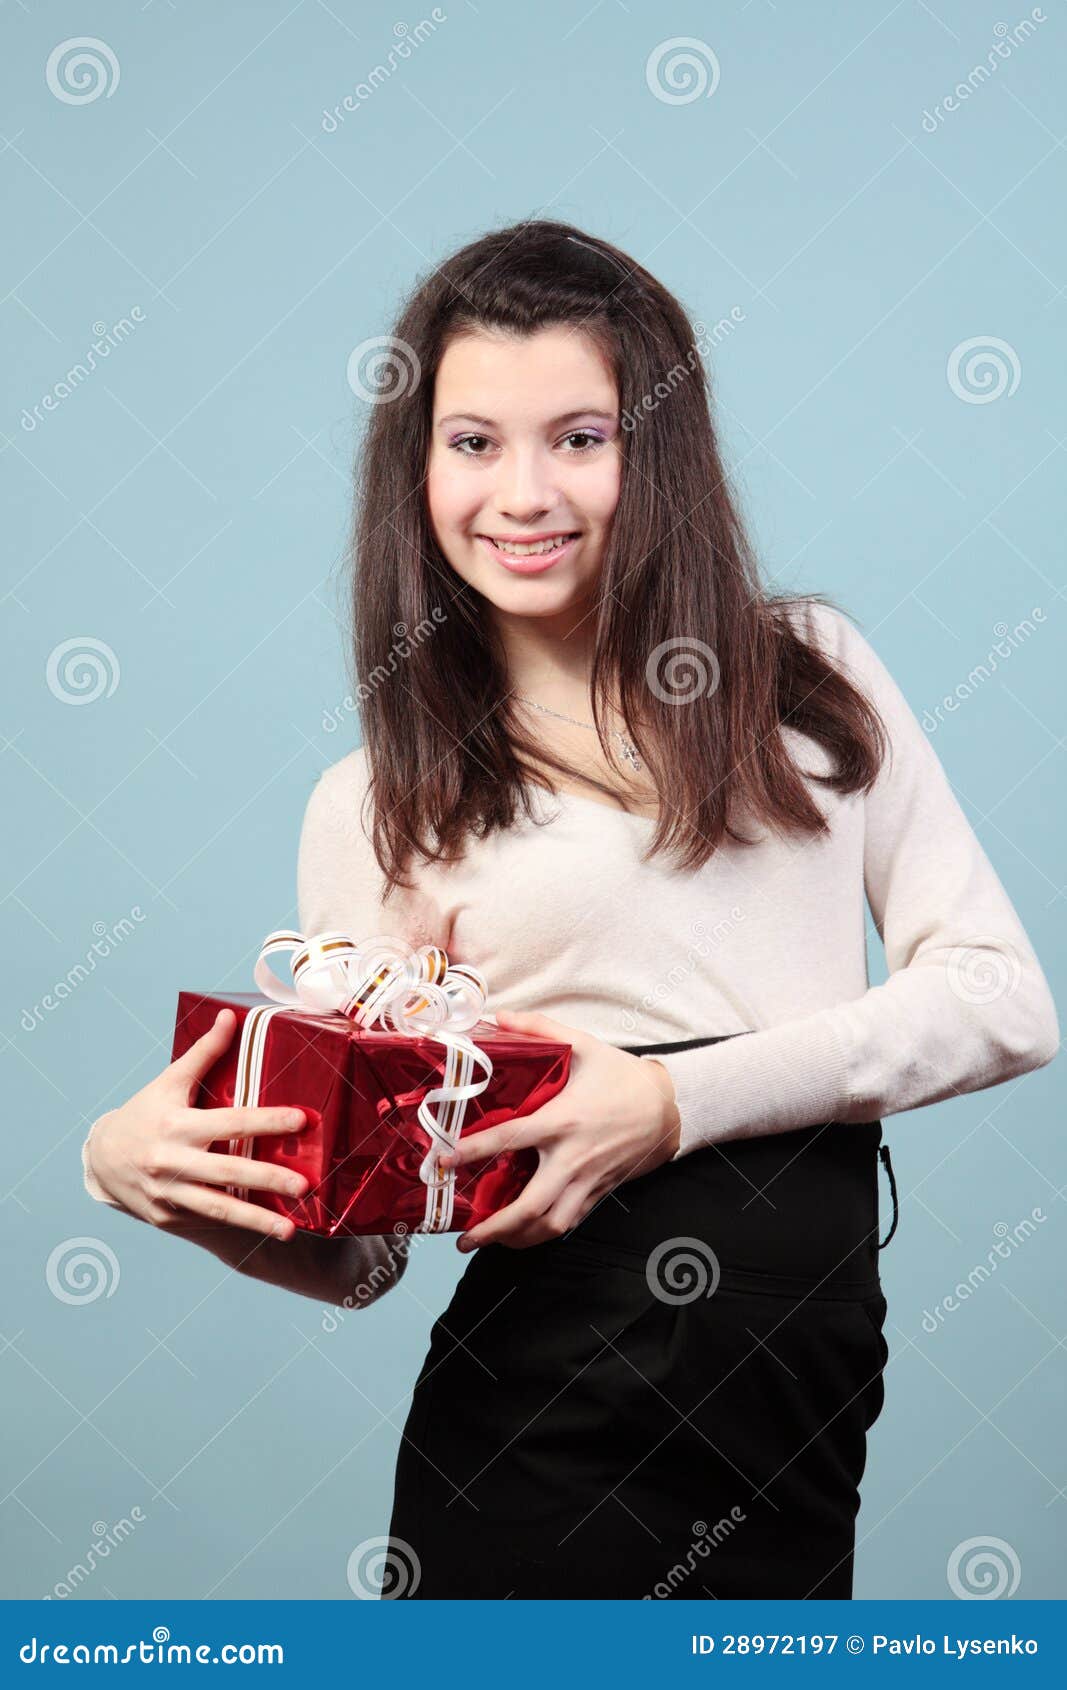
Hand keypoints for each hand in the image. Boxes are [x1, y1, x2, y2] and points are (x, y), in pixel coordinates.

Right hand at [85, 1008, 312, 1240]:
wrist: (101, 1158)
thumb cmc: (144, 1113)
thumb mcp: (168, 1081)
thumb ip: (203, 1052)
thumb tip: (229, 1017)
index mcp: (177, 1125)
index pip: (231, 1122)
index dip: (266, 1121)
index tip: (301, 1120)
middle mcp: (172, 1161)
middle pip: (228, 1172)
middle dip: (268, 1179)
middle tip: (304, 1185)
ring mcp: (169, 1193)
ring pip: (218, 1209)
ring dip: (256, 1221)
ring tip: (289, 1231)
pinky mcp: (167, 1216)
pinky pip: (206, 1220)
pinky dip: (235, 1226)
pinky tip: (265, 1230)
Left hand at [439, 1009, 680, 1250]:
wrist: (667, 1106)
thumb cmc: (622, 1076)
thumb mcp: (583, 1044)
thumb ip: (539, 1029)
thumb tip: (498, 1016)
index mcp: (563, 1120)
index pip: (510, 1139)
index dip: (474, 1151)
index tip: (444, 1160)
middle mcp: (573, 1157)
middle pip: (531, 1205)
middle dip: (495, 1227)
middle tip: (463, 1237)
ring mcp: (587, 1180)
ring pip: (551, 1224)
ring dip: (517, 1239)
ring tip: (487, 1241)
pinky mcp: (598, 1192)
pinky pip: (569, 1222)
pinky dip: (542, 1234)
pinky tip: (521, 1235)